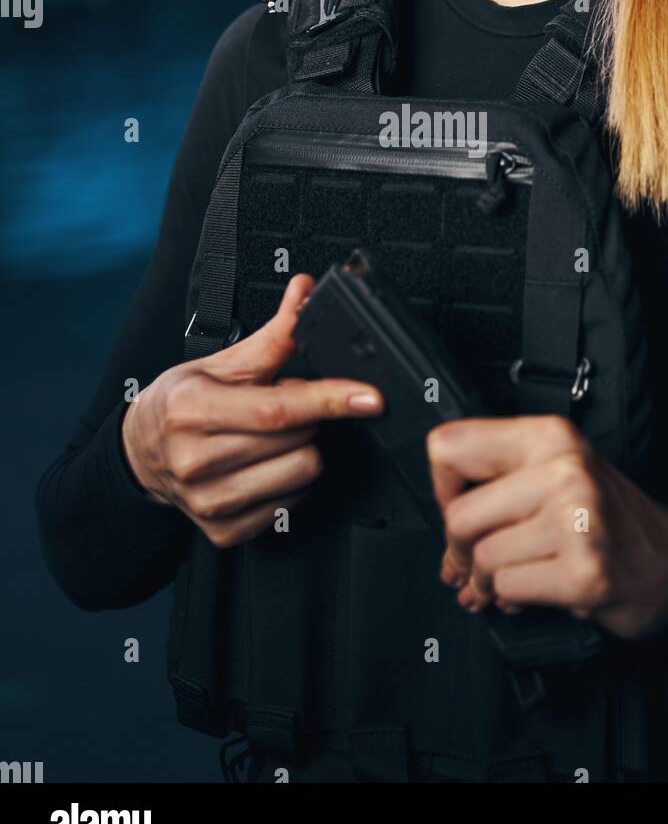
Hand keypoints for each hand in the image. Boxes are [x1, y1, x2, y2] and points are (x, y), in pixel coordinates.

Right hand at [121, 273, 384, 547]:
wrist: (140, 451)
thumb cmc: (181, 401)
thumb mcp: (223, 362)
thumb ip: (273, 333)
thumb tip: (306, 291)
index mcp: (193, 409)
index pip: (277, 409)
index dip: (330, 400)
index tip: (370, 397)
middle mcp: (196, 460)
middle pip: (297, 440)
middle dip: (308, 416)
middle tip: (282, 405)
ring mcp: (209, 501)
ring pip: (302, 474)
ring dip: (302, 449)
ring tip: (273, 436)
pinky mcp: (223, 531)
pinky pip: (291, 505)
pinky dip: (290, 481)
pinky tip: (266, 464)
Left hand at [426, 414, 667, 640]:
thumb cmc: (606, 518)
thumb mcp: (556, 470)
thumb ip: (499, 477)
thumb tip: (440, 517)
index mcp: (549, 436)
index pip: (450, 446)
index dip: (442, 487)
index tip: (457, 505)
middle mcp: (564, 469)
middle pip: (459, 516)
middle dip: (456, 550)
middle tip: (466, 563)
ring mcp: (576, 520)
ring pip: (482, 557)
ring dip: (482, 582)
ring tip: (498, 582)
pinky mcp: (582, 571)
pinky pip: (508, 588)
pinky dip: (506, 600)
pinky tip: (523, 596)